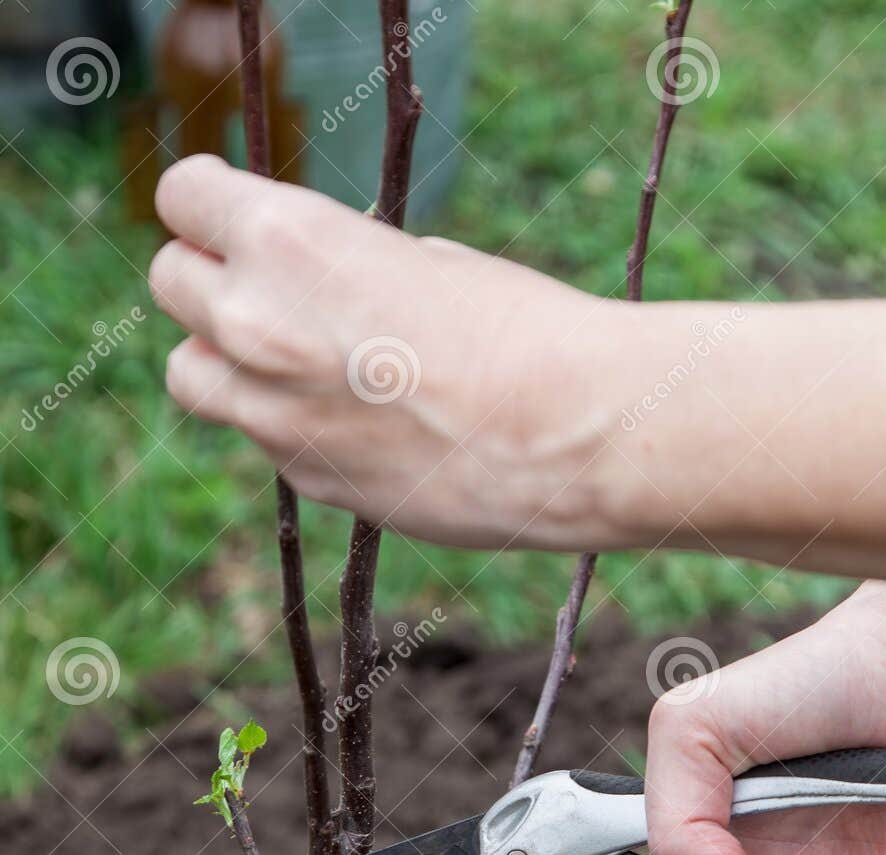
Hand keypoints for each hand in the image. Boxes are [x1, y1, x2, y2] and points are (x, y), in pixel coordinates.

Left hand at [149, 155, 623, 548]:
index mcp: (288, 240)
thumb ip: (337, 266)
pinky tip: (363, 424)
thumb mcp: (419, 260)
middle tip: (268, 292)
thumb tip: (312, 285)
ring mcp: (273, 414)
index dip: (209, 206)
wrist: (571, 436)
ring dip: (225, 363)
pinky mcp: (305, 479)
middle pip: (169, 284)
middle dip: (210, 281)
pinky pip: (263, 441)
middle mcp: (258, 325)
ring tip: (294, 365)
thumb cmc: (521, 329)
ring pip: (191, 376)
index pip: (180, 198)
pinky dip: (290, 427)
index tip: (236, 218)